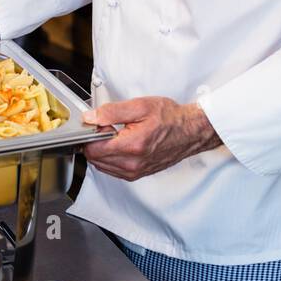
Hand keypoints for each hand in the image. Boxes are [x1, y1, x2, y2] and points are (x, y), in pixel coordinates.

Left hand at [82, 97, 222, 180]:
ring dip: (103, 151)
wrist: (190, 131)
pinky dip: (110, 158)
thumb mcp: (140, 106)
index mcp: (132, 146)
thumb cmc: (170, 118)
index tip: (101, 124)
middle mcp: (132, 164)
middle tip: (109, 128)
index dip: (92, 134)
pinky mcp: (136, 175)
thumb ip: (111, 112)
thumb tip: (90, 118)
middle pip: (94, 158)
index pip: (92, 148)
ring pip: (101, 165)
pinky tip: (121, 145)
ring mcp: (134, 172)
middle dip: (95, 142)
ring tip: (117, 135)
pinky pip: (112, 170)